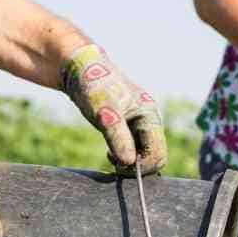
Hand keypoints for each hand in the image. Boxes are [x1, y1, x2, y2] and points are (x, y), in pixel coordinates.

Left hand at [62, 43, 167, 175]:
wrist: (79, 69)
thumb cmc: (93, 86)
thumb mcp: (104, 112)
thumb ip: (118, 137)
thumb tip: (129, 162)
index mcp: (150, 116)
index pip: (158, 154)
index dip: (141, 166)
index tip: (118, 165)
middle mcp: (149, 121)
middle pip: (154, 157)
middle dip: (136, 166)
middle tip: (112, 162)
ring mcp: (140, 125)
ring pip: (144, 156)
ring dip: (129, 162)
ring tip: (110, 155)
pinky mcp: (129, 128)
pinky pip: (135, 151)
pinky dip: (124, 157)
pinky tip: (110, 152)